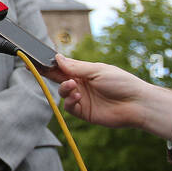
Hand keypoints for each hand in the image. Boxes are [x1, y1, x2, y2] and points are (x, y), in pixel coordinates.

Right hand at [45, 53, 171, 138]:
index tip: (35, 60)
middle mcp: (81, 84)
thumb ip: (76, 67)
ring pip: (62, 92)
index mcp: (84, 72)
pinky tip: (78, 97)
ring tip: (73, 87)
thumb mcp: (97, 70)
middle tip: (35, 69)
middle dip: (46, 74)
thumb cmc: (121, 83)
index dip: (49, 64)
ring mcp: (82, 98)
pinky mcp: (83, 112)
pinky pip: (68, 107)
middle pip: (58, 78)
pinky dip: (69, 101)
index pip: (62, 67)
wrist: (136, 104)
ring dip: (64, 89)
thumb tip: (57, 58)